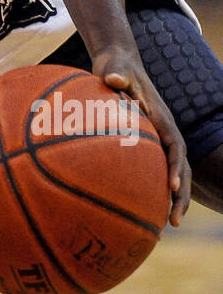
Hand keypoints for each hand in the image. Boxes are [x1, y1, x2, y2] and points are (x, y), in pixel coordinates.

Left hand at [93, 47, 190, 226]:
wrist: (116, 65)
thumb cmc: (116, 66)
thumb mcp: (116, 66)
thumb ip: (117, 72)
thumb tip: (112, 79)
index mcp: (161, 119)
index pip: (175, 146)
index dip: (176, 166)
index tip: (172, 186)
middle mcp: (163, 133)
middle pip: (180, 168)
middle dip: (181, 196)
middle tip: (174, 221)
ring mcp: (155, 142)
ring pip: (169, 175)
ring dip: (170, 201)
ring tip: (165, 228)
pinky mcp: (143, 147)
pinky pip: (150, 174)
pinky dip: (149, 193)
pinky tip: (139, 216)